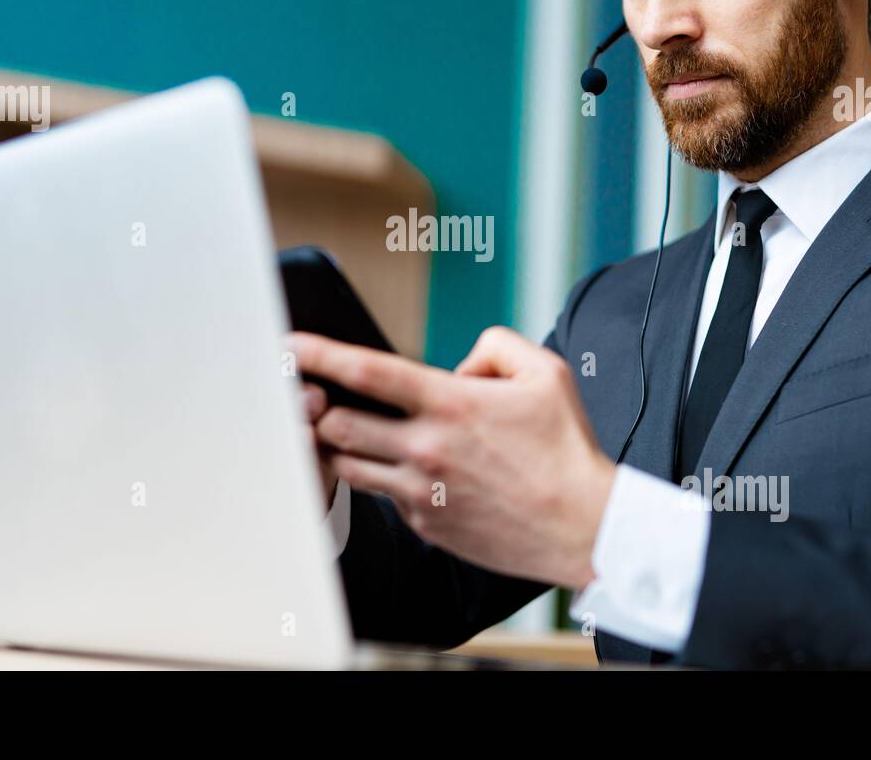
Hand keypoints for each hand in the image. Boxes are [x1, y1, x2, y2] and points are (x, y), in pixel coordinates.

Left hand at [288, 326, 616, 591]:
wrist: (584, 526)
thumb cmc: (567, 447)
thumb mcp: (544, 372)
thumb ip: (494, 346)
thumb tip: (455, 364)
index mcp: (450, 403)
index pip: (365, 371)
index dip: (317, 353)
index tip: (286, 345)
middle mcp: (426, 448)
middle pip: (336, 423)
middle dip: (317, 407)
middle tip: (310, 395)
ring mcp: (421, 491)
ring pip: (348, 463)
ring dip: (341, 444)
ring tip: (348, 430)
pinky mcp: (425, 524)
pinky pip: (384, 495)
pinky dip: (384, 477)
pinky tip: (410, 469)